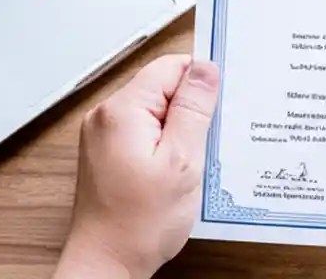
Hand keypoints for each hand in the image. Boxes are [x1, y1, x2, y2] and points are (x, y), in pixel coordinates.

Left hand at [54, 55, 220, 278]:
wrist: (106, 265)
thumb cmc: (138, 225)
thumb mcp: (182, 161)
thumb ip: (194, 109)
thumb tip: (205, 69)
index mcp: (122, 110)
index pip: (170, 67)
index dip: (201, 80)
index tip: (221, 102)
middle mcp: (107, 116)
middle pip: (162, 88)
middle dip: (192, 109)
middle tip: (210, 141)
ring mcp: (104, 136)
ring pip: (156, 112)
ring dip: (181, 131)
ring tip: (193, 162)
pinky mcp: (108, 154)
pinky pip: (144, 133)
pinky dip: (165, 145)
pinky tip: (178, 171)